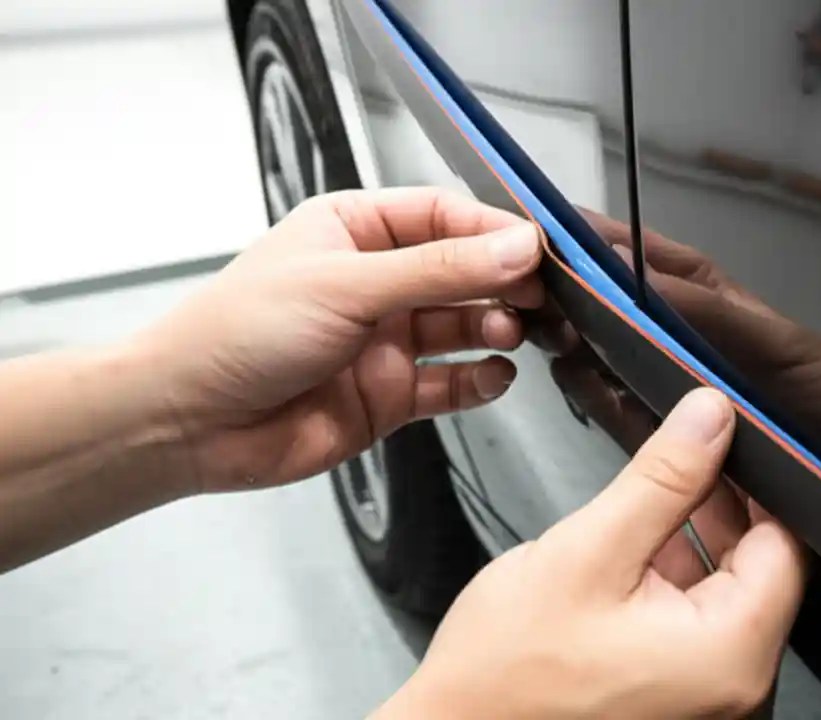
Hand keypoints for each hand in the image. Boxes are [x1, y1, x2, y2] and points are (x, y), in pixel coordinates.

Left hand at [137, 187, 543, 492]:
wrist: (189, 422)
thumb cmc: (245, 331)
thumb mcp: (347, 285)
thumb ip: (439, 270)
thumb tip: (520, 247)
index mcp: (356, 230)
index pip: (443, 216)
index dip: (493, 231)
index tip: (539, 249)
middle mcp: (376, 281)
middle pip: (463, 271)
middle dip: (504, 282)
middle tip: (542, 296)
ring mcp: (385, 340)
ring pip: (462, 326)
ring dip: (494, 328)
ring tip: (511, 334)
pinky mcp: (389, 395)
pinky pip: (451, 384)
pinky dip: (479, 381)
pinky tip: (494, 376)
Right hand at [374, 389, 806, 719]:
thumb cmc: (506, 673)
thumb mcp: (588, 552)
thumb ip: (661, 479)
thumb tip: (712, 416)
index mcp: (732, 655)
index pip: (787, 545)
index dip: (763, 480)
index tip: (734, 432)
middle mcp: (739, 688)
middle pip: (763, 569)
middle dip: (727, 503)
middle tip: (688, 447)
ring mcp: (712, 700)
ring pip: (732, 594)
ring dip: (701, 539)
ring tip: (657, 491)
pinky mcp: (682, 702)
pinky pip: (703, 627)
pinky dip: (681, 583)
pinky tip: (642, 549)